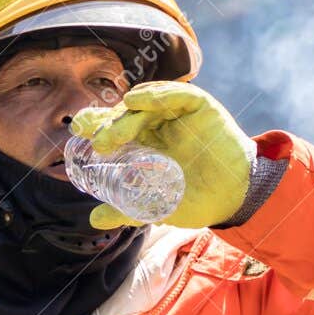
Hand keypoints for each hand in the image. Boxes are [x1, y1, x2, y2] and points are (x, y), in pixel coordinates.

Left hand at [70, 82, 253, 228]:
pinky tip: (137, 100)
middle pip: (127, 114)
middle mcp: (159, 124)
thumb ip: (128, 211)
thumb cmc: (198, 199)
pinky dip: (157, 94)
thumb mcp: (158, 207)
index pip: (115, 126)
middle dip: (107, 122)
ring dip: (126, 115)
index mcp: (145, 142)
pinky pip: (177, 95)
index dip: (96, 124)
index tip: (77, 131)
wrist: (236, 198)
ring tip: (111, 133)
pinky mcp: (201, 107)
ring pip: (147, 105)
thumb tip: (94, 220)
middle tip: (94, 137)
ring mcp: (179, 113)